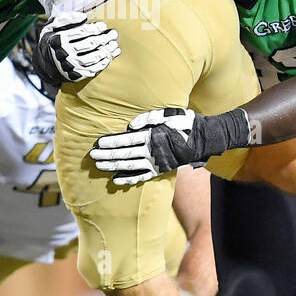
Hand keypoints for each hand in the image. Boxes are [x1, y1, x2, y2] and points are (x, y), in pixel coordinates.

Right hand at [35, 12, 119, 82]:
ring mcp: (70, 66)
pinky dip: (103, 63)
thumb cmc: (52, 40)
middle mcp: (64, 53)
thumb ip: (66, 18)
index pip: (82, 32)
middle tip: (113, 34)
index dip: (95, 28)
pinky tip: (109, 56)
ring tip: (114, 44)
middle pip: (90, 44)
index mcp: (59, 39)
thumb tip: (84, 17)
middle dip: (105, 38)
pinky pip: (92, 69)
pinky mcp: (76, 75)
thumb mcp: (51, 26)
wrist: (45, 65)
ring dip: (107, 50)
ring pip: (93, 57)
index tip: (102, 25)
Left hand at [90, 107, 249, 183]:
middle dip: (107, 155)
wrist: (203, 140)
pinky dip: (129, 179)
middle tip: (92, 156)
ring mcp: (156, 162)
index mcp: (152, 136)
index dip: (111, 142)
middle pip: (125, 154)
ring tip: (99, 166)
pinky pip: (142, 177)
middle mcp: (152, 151)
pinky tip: (116, 181)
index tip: (98, 143)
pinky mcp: (160, 170)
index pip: (127, 140)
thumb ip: (149, 119)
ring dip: (113, 166)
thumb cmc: (185, 123)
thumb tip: (130, 126)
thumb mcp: (169, 114)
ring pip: (130, 166)